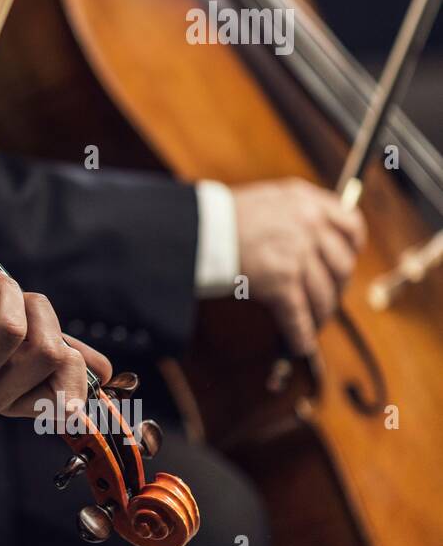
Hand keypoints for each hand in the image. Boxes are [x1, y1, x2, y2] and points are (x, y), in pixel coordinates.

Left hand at [0, 261, 112, 419]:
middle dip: (37, 308)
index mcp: (10, 401)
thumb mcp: (6, 340)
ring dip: (7, 288)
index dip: (75, 368)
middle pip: (47, 351)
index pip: (65, 395)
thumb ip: (52, 353)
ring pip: (14, 327)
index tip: (64, 346)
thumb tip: (105, 374)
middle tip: (12, 294)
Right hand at [232, 178, 366, 355]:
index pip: (350, 224)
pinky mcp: (282, 282)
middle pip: (341, 266)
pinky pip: (298, 315)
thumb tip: (309, 241)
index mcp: (305, 200)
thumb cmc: (216, 216)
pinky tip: (300, 344)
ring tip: (312, 324)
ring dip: (319, 315)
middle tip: (326, 299)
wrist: (192, 228)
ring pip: (322, 295)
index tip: (348, 257)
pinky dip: (300, 334)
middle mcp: (308, 224)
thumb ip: (292, 214)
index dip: (353, 247)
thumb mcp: (264, 200)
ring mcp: (297, 254)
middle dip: (336, 289)